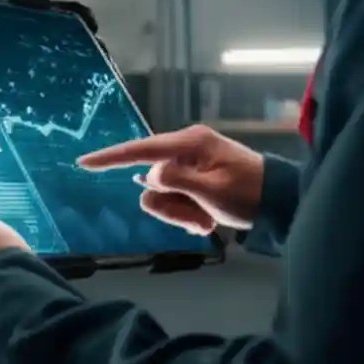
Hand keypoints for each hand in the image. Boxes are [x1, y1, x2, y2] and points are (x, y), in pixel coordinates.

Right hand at [77, 124, 263, 234]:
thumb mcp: (213, 191)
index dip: (111, 157)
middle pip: (150, 182)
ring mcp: (188, 166)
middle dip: (169, 207)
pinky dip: (188, 215)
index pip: (141, 149)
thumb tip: (149, 176)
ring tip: (207, 220)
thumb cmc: (250, 193)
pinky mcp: (193, 180)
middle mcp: (185, 150)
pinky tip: (209, 220)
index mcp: (190, 143)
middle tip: (198, 219)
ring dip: (180, 214)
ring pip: (160, 196)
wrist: (279, 201)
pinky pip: (174, 201)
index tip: (84, 162)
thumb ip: (177, 181)